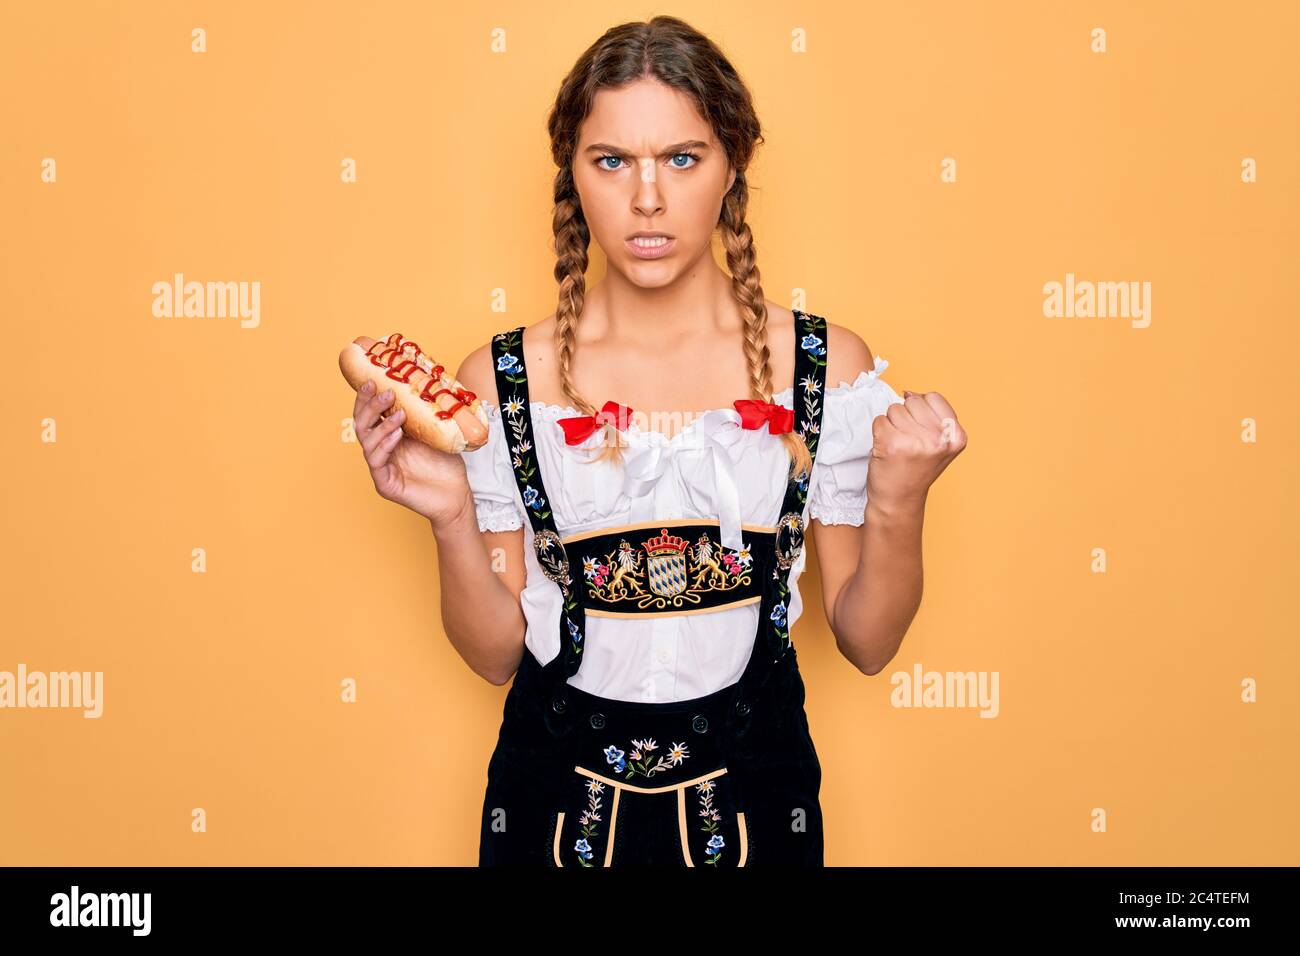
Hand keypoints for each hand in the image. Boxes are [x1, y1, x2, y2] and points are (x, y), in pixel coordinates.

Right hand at [352, 380, 474, 527]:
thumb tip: (427, 381)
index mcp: (388, 438)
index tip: (373, 380)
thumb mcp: (435, 432)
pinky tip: (398, 435)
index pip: (370, 415)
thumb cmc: (446, 465)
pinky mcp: (385, 485)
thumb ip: (424, 413)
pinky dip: (385, 446)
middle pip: (362, 426)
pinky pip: (377, 462)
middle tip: (386, 393)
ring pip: (368, 442)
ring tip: (400, 413)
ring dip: (382, 424)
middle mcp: (381, 451)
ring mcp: (381, 469)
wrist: (457, 495)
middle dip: (371, 407)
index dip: (367, 398)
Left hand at [866, 389, 966, 509]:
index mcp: (956, 436)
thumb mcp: (939, 443)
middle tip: (908, 443)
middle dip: (906, 417)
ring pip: (894, 409)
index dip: (921, 411)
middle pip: (912, 401)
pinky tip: (886, 450)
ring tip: (898, 447)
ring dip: (891, 425)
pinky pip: (879, 420)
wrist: (899, 500)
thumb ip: (932, 416)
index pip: (933, 397)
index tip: (921, 433)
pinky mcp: (892, 444)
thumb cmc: (915, 470)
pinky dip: (879, 432)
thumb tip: (908, 392)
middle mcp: (939, 438)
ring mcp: (916, 441)